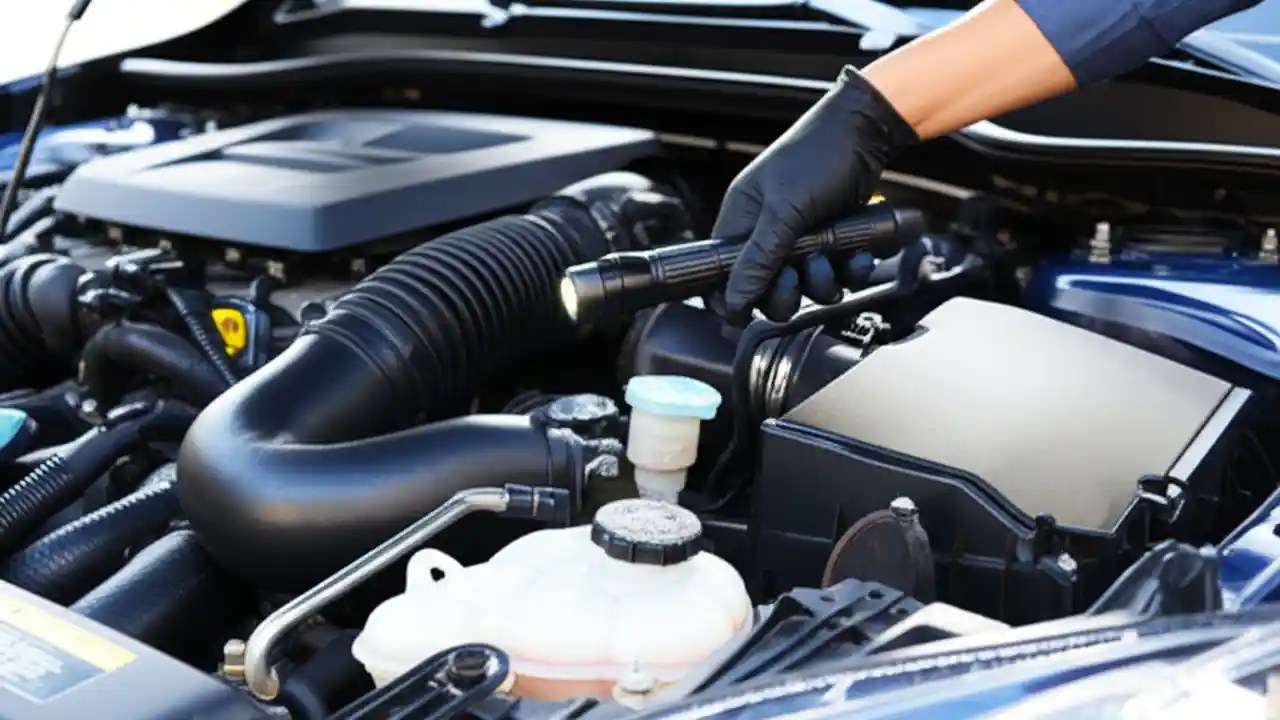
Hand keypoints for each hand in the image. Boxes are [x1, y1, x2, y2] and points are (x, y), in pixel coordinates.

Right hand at [712, 66, 916, 324]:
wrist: (867, 131)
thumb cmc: (817, 155)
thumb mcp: (784, 209)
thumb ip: (759, 258)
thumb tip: (734, 300)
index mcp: (741, 220)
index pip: (722, 272)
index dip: (732, 295)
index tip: (747, 311)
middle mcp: (767, 233)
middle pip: (766, 289)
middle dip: (786, 292)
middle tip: (798, 277)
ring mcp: (802, 238)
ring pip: (806, 286)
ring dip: (822, 281)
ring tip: (833, 257)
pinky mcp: (833, 240)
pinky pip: (838, 273)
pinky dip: (851, 270)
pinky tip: (859, 255)